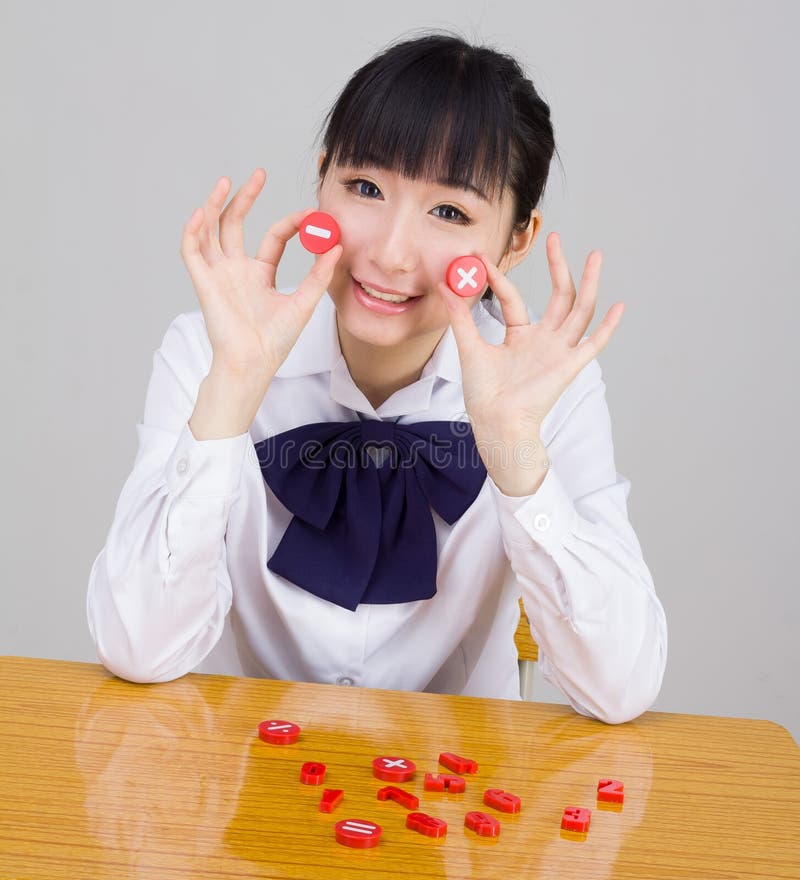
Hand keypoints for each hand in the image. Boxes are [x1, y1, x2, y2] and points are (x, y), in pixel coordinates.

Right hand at [180, 169, 342, 381]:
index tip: (309, 213)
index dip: (290, 222)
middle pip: (236, 225)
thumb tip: (338, 246)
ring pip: (211, 231)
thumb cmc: (275, 341)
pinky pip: (192, 251)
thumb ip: (319, 275)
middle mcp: (237, 271)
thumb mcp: (304, 302)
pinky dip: (193, 231)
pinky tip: (202, 213)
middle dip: (245, 198)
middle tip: (259, 173)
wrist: (254, 363)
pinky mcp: (204, 283)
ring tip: (226, 181)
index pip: (273, 237)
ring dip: (215, 205)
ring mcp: (219, 275)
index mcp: (260, 275)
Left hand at [436, 231, 624, 438]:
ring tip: (595, 256)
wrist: (495, 422)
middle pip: (558, 296)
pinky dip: (608, 326)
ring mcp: (559, 351)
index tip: (483, 259)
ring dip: (589, 283)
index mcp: (520, 337)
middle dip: (558, 266)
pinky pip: (593, 343)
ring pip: (580, 310)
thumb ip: (461, 317)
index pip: (514, 300)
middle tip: (554, 237)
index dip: (499, 279)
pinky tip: (620, 306)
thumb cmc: (484, 394)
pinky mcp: (569, 365)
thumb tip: (446, 286)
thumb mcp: (470, 348)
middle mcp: (544, 341)